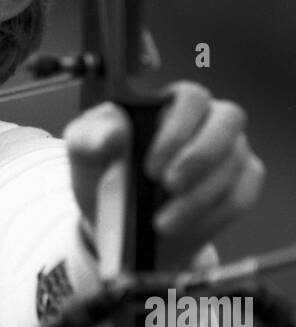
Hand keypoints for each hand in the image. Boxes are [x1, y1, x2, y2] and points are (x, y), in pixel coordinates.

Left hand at [63, 82, 264, 268]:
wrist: (119, 225)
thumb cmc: (104, 175)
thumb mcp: (85, 155)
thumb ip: (90, 137)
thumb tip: (112, 132)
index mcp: (170, 104)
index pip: (191, 98)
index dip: (177, 129)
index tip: (150, 166)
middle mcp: (207, 121)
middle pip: (229, 120)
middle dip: (201, 155)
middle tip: (169, 186)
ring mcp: (229, 152)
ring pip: (236, 163)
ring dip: (200, 197)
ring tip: (162, 223)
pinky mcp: (240, 184)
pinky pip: (242, 195)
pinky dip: (213, 215)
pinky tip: (183, 228)